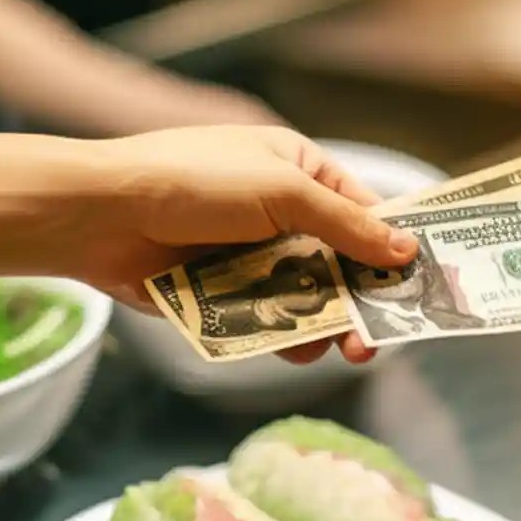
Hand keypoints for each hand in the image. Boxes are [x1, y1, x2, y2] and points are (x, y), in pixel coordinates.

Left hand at [75, 125, 416, 363]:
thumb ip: (347, 225)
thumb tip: (406, 251)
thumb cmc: (191, 182)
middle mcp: (278, 212)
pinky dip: (283, 335)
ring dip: (325, 324)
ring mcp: (249, 254)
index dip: (391, 247)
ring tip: (340, 351)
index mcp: (297, 170)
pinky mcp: (221, 292)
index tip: (421, 286)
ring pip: (306, 298)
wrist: (98, 216)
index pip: (362, 210)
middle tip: (376, 339)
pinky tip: (296, 351)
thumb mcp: (283, 192)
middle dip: (360, 300)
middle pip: (339, 263)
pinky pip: (266, 319)